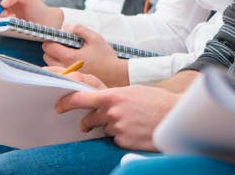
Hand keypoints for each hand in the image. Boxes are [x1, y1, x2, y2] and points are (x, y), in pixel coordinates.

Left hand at [42, 25, 128, 86]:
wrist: (114, 74)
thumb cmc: (105, 56)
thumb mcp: (95, 38)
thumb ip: (79, 29)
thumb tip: (65, 27)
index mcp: (70, 57)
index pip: (48, 47)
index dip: (51, 39)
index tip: (59, 37)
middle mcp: (65, 68)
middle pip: (46, 56)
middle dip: (52, 49)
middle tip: (64, 45)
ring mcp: (67, 75)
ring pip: (50, 65)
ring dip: (54, 57)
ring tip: (68, 53)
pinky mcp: (70, 80)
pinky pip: (57, 71)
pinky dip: (59, 65)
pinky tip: (70, 61)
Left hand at [55, 85, 179, 150]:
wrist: (174, 115)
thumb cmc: (157, 100)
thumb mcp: (133, 91)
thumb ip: (114, 97)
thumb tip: (101, 102)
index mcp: (113, 96)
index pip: (81, 99)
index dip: (66, 102)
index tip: (59, 106)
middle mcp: (112, 113)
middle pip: (89, 119)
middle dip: (88, 122)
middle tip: (88, 124)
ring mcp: (117, 128)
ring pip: (104, 130)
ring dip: (111, 128)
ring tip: (129, 123)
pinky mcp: (124, 142)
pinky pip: (115, 139)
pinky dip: (122, 136)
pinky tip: (135, 131)